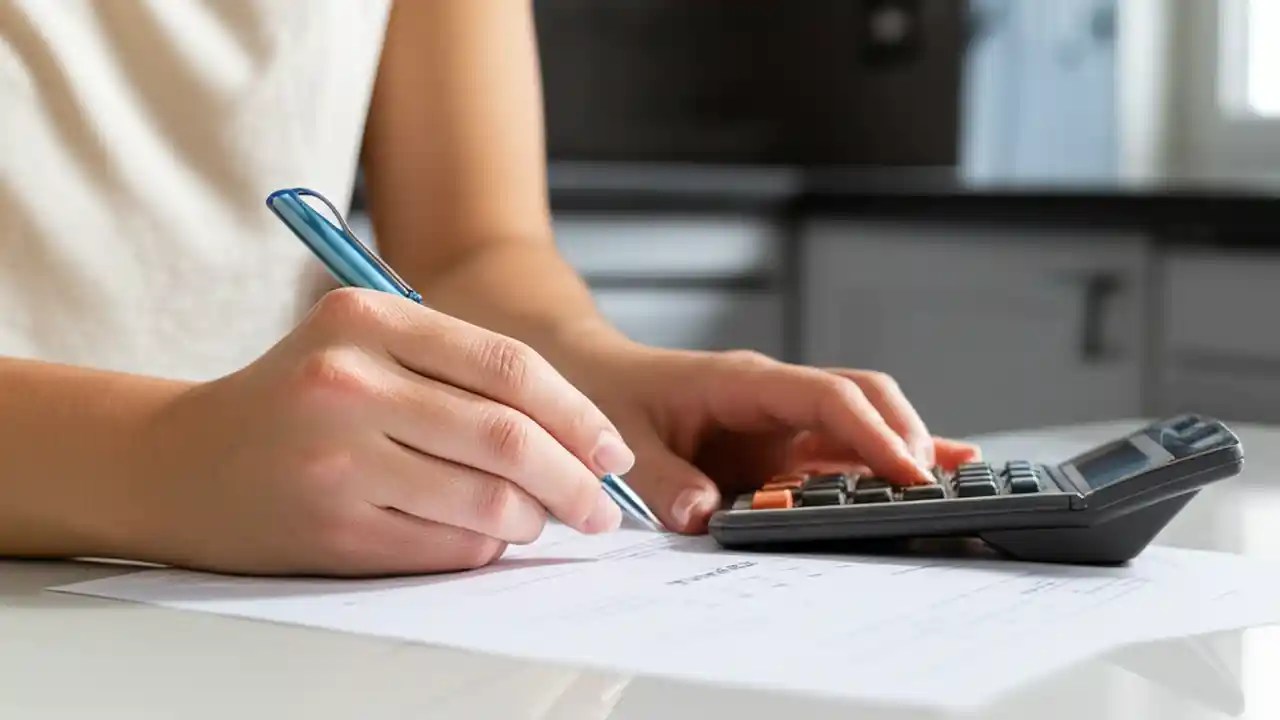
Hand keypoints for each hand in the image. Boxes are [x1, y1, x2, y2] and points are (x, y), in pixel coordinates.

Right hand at [123, 289, 635, 575]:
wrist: (181, 463)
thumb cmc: (295, 400)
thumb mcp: (363, 345)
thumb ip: (458, 369)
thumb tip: (577, 433)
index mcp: (367, 318)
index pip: (509, 366)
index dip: (578, 414)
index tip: (612, 450)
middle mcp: (350, 381)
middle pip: (510, 438)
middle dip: (577, 481)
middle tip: (602, 507)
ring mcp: (339, 458)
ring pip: (489, 501)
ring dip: (535, 520)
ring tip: (540, 520)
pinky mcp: (333, 526)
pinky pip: (449, 545)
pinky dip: (486, 547)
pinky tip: (485, 537)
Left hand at [556, 341, 980, 533]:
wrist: (598, 376)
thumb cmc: (613, 396)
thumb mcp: (625, 440)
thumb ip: (665, 480)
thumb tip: (706, 515)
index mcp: (745, 384)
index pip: (827, 396)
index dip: (871, 431)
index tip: (907, 469)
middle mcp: (776, 397)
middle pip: (864, 399)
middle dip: (904, 436)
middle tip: (931, 487)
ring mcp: (783, 421)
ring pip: (863, 424)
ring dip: (903, 450)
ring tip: (956, 486)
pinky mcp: (781, 446)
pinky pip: (842, 450)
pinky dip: (882, 464)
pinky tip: (925, 481)